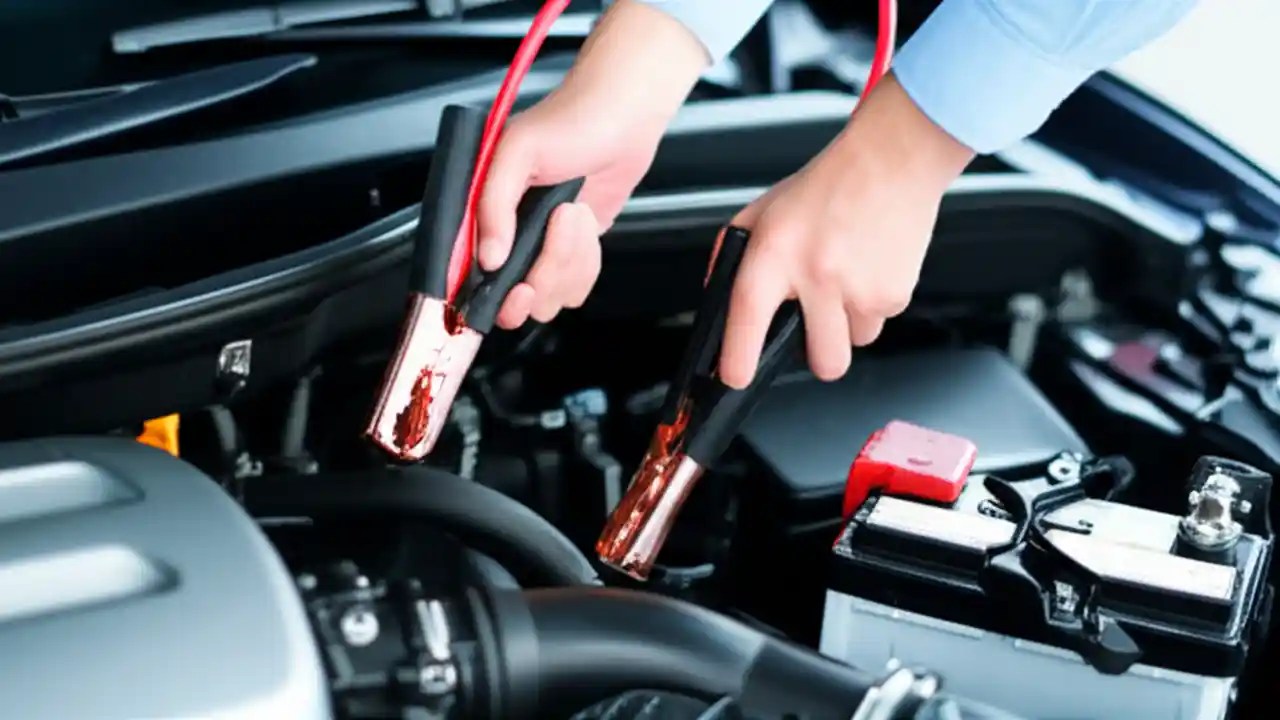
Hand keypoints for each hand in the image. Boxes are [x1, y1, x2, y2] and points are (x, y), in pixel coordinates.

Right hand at [477, 0, 708, 329]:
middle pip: (513, 299)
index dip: (485, 293)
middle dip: (542, 274)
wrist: (624, 116)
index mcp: (480, 213)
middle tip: (554, 233)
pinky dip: (586, 262)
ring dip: (569, 259)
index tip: (513, 286)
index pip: (468, 276)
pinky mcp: (573, 252)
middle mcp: (506, 237)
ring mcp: (540, 248)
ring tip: (573, 211)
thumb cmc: (569, 121)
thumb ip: (494, 205)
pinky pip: (575, 286)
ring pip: (549, 296)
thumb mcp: (518, 152)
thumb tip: (487, 257)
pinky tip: (585, 221)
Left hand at [719, 73, 974, 388]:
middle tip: (814, 326)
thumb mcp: (763, 212)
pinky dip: (872, 304)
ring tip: (845, 280)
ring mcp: (862, 287)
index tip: (734, 377)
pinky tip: (867, 267)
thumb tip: (719, 302)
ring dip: (847, 324)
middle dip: (818, 355)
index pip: (748, 316)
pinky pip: (879, 322)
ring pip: (854, 343)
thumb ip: (734, 256)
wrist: (892, 159)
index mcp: (776, 251)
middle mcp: (819, 273)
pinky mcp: (896, 292)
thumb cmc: (827, 186)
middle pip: (822, 361)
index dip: (738, 357)